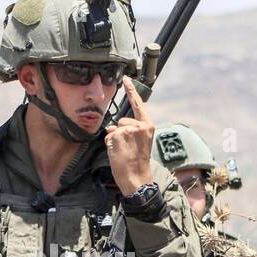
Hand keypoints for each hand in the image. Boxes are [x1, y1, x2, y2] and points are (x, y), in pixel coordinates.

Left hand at [105, 77, 155, 196]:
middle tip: (128, 148)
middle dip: (120, 131)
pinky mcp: (118, 135)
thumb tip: (112, 127)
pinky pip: (108, 136)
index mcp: (148, 126)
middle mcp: (140, 125)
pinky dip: (110, 145)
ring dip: (114, 139)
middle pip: (122, 120)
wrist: (136, 178)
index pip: (138, 105)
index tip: (126, 79)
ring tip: (123, 151)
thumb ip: (129, 131)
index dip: (132, 91)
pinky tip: (118, 153)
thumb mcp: (139, 143)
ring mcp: (128, 130)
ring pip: (114, 129)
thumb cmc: (138, 163)